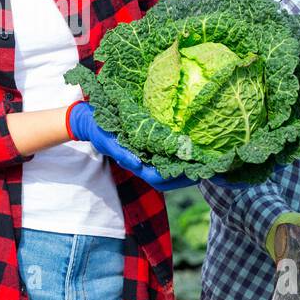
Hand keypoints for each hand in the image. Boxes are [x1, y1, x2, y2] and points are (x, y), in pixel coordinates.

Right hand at [66, 101, 195, 191]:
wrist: (90, 121)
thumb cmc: (98, 130)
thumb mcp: (107, 139)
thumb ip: (121, 153)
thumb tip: (138, 164)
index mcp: (135, 164)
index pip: (160, 179)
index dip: (178, 178)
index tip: (195, 171)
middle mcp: (144, 162)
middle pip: (170, 179)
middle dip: (189, 176)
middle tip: (209, 168)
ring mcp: (147, 156)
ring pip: (171, 168)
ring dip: (188, 167)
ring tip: (206, 160)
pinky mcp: (149, 146)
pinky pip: (168, 154)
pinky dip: (182, 155)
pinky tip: (193, 148)